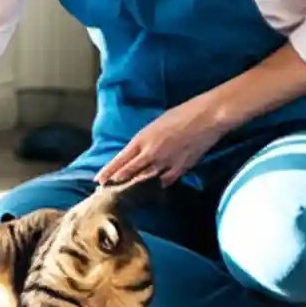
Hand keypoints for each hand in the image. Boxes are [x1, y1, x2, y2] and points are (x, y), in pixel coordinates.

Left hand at [94, 97, 227, 186]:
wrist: (206, 117)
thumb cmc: (182, 114)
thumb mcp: (156, 124)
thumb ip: (147, 140)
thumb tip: (140, 151)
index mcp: (142, 139)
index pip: (121, 159)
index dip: (109, 171)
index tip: (99, 179)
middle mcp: (151, 153)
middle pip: (129, 172)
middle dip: (117, 181)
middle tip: (106, 190)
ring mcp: (165, 163)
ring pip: (145, 179)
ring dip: (135, 186)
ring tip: (125, 192)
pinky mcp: (180, 168)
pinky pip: (165, 180)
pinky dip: (158, 184)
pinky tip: (154, 188)